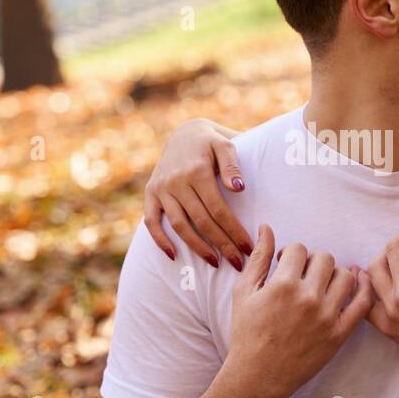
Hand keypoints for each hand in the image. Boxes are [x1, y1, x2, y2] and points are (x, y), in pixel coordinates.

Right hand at [143, 118, 253, 268]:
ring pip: (179, 225)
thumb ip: (232, 166)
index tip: (248, 248)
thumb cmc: (212, 143)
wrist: (184, 133)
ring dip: (197, 247)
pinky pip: (151, 221)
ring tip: (215, 263)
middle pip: (201, 221)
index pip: (218, 209)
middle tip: (238, 263)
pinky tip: (174, 256)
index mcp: (197, 171)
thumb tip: (239, 188)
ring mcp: (161, 189)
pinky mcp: (150, 193)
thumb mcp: (225, 145)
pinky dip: (160, 240)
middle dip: (221, 244)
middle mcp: (176, 181)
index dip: (233, 231)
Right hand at [224, 224, 374, 397]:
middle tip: (305, 275)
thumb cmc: (247, 334)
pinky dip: (364, 288)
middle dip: (314, 262)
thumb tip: (266, 227)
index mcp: (282, 285)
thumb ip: (258, 257)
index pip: (300, 248)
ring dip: (336, 274)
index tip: (287, 266)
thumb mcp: (244, 292)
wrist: (257, 376)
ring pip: (346, 276)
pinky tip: (357, 282)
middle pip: (325, 258)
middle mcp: (307, 298)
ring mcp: (326, 317)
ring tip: (324, 283)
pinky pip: (362, 304)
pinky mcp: (339, 334)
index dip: (292, 254)